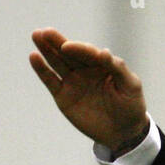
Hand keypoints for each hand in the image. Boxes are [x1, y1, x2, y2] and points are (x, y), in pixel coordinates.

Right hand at [29, 27, 148, 152]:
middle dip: (57, 41)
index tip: (66, 47)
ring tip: (36, 36)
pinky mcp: (63, 95)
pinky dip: (42, 70)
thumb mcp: (130, 85)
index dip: (78, 48)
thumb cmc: (130, 106)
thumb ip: (117, 68)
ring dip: (46, 50)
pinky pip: (50, 80)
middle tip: (44, 32)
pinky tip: (34, 57)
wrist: (122, 132)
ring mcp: (73, 81)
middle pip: (69, 52)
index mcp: (102, 63)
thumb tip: (103, 52)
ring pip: (57, 62)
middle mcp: (85, 69)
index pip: (88, 52)